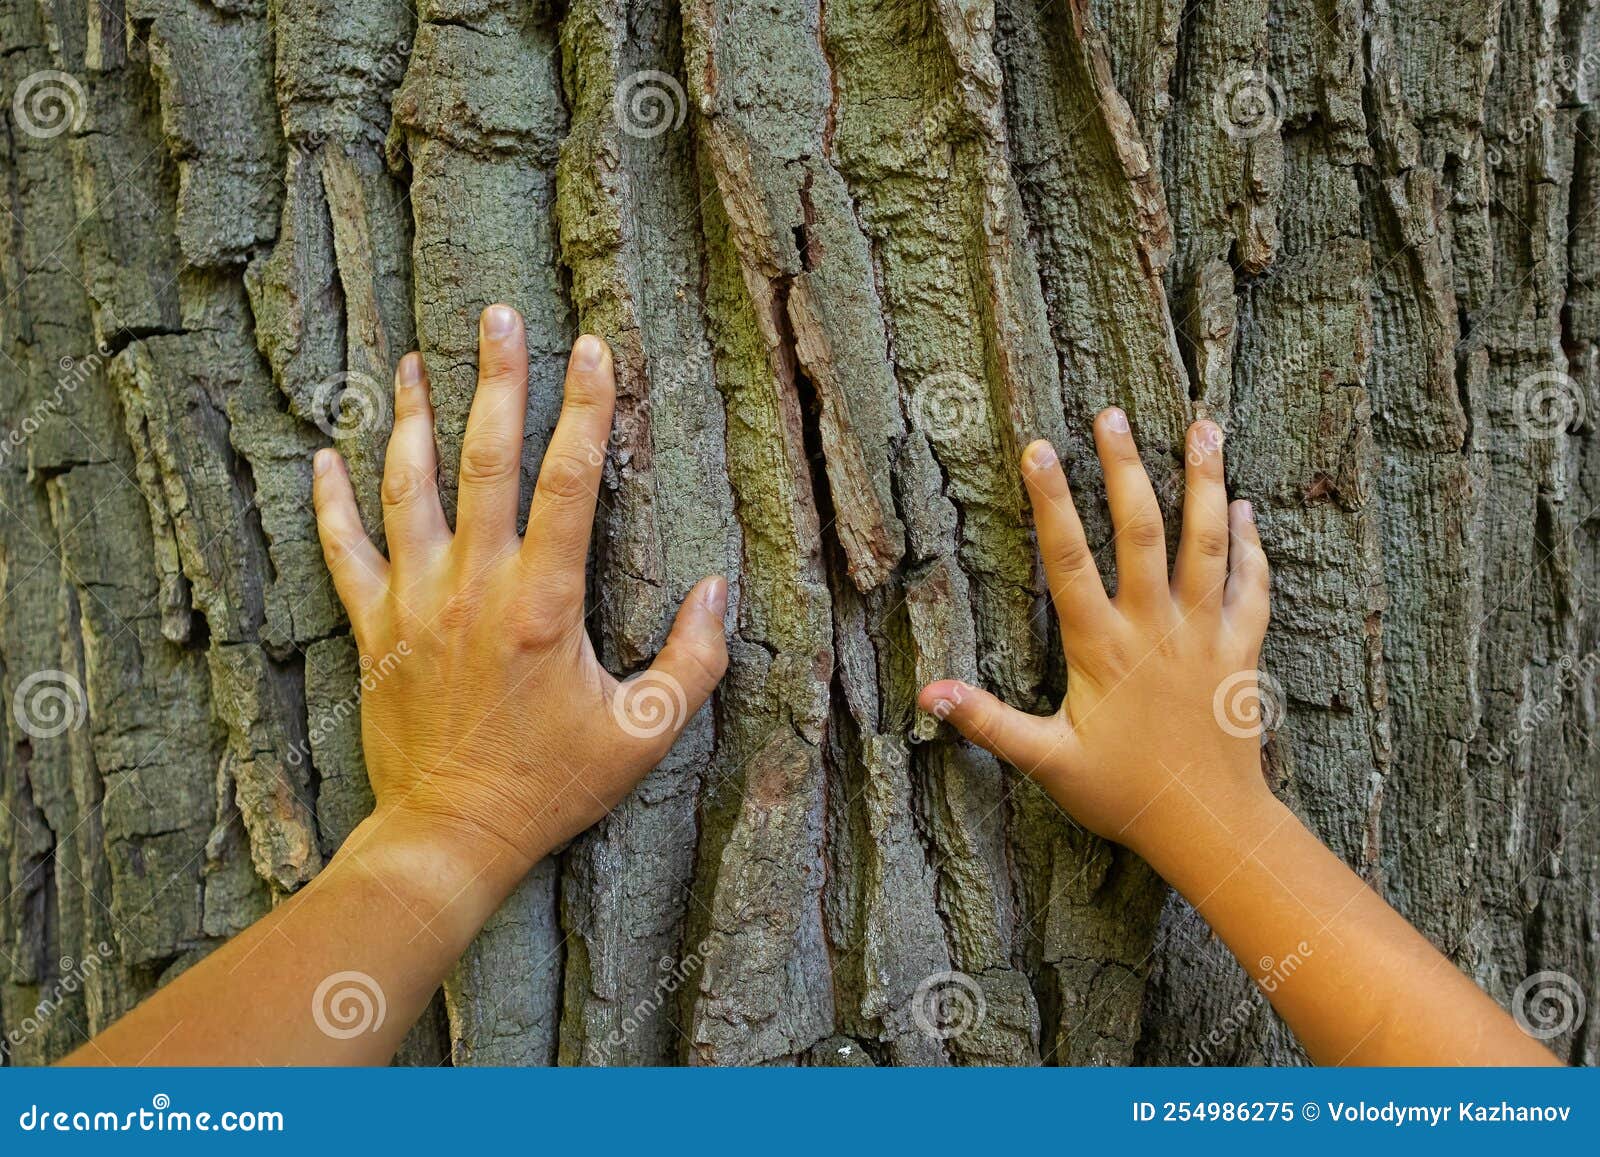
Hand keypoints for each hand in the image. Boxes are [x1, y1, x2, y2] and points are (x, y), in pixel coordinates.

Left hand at [312, 305, 727, 880]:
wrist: (450, 836)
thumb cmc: (551, 787)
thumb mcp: (645, 734)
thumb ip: (693, 662)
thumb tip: (717, 592)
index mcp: (543, 604)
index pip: (569, 482)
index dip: (585, 409)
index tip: (592, 348)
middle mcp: (474, 587)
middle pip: (484, 459)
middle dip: (496, 380)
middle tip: (498, 315)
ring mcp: (415, 603)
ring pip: (406, 488)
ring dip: (409, 418)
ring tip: (409, 361)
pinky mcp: (374, 629)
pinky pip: (344, 551)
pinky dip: (331, 503)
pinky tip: (324, 458)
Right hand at [918, 409, 1272, 856]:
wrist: (1209, 827)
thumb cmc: (1123, 795)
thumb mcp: (1046, 762)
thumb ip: (988, 721)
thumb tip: (929, 695)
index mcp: (1102, 649)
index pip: (1069, 559)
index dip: (1052, 501)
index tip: (1040, 448)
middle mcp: (1156, 629)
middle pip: (1143, 531)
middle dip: (1126, 468)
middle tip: (1113, 414)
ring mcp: (1205, 636)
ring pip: (1208, 544)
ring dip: (1205, 482)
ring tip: (1203, 427)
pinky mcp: (1243, 651)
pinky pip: (1252, 587)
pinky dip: (1251, 546)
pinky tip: (1245, 509)